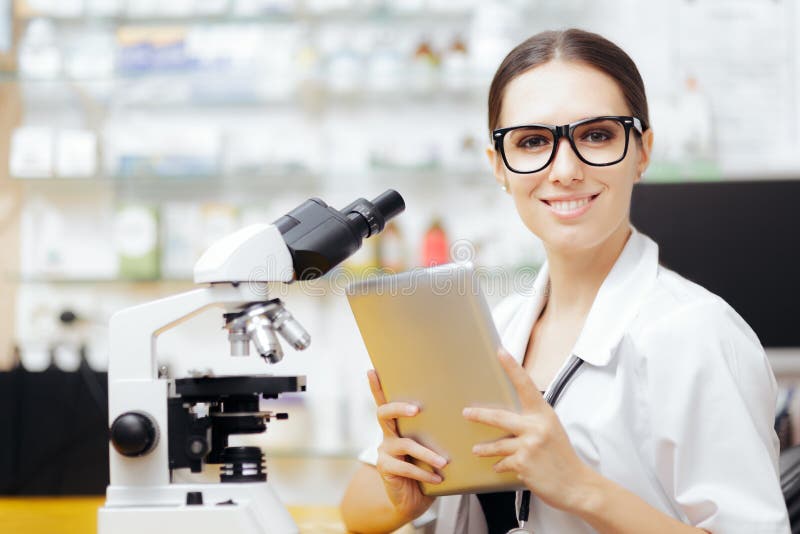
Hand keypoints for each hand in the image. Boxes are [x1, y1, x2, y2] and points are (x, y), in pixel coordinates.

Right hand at [367, 369, 447, 520]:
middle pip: (384, 413)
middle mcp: (387, 435)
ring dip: (427, 453)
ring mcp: (384, 452)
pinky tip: (438, 478)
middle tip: (416, 410)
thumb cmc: (426, 469)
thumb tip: (463, 414)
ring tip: (444, 462)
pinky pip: (406, 467)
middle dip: (399, 407)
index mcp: (397, 427)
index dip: (377, 387)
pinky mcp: (386, 469)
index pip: (385, 403)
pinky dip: (424, 472)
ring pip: (404, 444)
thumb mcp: (430, 448)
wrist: (412, 501)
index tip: (372, 370)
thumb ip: (436, 434)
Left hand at [462, 350, 591, 511]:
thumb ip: (532, 421)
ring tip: (477, 449)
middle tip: (466, 413)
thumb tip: (508, 417)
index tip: (501, 352)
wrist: (576, 485)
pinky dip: (500, 466)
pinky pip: (503, 462)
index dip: (512, 367)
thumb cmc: (562, 456)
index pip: (526, 385)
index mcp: (544, 414)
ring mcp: (529, 445)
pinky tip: (500, 467)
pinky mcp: (523, 463)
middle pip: (500, 417)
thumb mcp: (551, 430)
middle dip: (480, 415)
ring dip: (485, 449)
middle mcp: (536, 427)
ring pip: (497, 444)